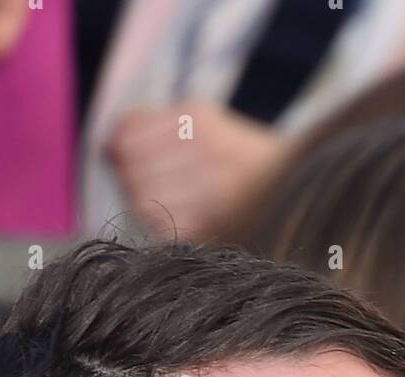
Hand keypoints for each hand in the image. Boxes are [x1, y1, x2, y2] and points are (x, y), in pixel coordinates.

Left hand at [105, 101, 285, 240]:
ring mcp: (207, 194)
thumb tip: (107, 142)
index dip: (120, 147)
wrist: (297, 194)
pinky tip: (180, 218)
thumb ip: (154, 124)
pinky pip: (158, 223)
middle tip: (153, 182)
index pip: (127, 135)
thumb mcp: (205, 122)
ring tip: (171, 199)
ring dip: (144, 200)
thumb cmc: (241, 160)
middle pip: (131, 166)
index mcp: (200, 121)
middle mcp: (204, 154)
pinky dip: (159, 222)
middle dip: (132, 174)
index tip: (126, 155)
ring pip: (140, 196)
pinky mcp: (208, 229)